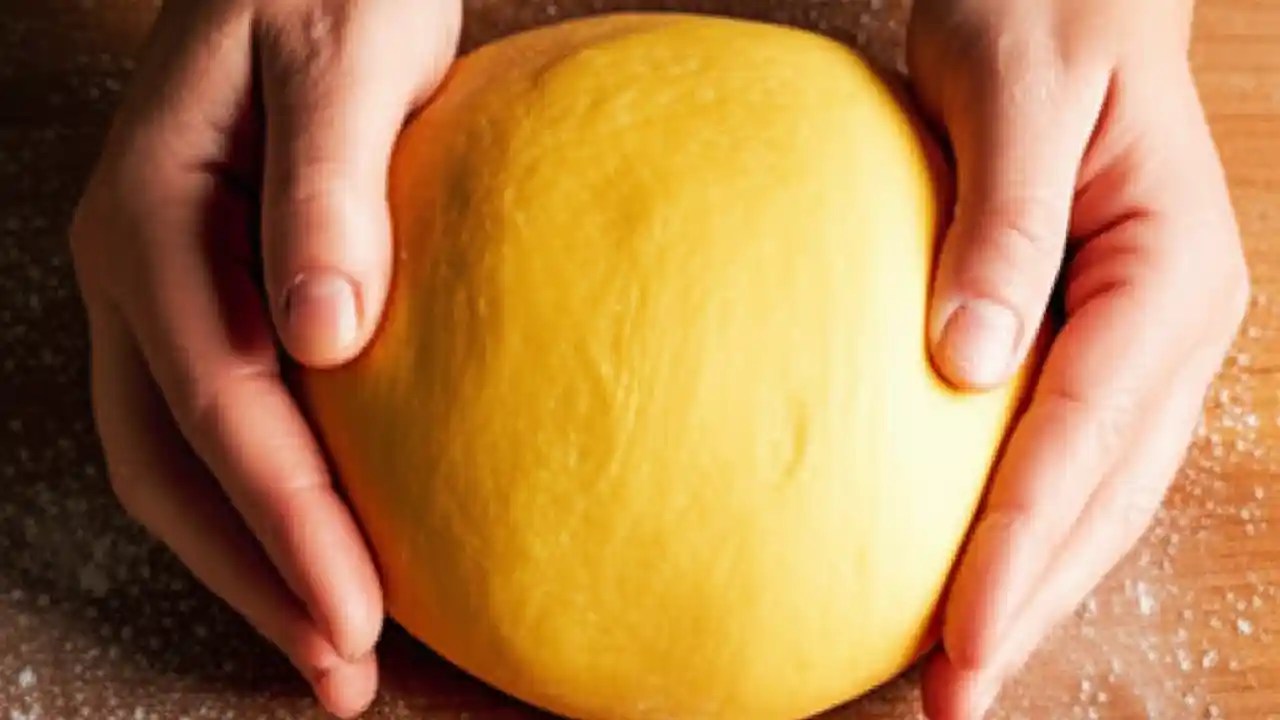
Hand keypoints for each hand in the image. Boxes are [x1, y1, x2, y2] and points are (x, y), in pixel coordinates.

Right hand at [69, 0, 459, 714]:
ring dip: (253, 560)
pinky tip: (329, 544)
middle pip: (175, 462)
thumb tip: (331, 338)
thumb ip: (328, 186)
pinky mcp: (215, 289)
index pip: (222, 402)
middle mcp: (135, 265)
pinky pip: (222, 416)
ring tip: (332, 650)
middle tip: (340, 676)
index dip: (284, 522)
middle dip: (256, 579)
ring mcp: (164, 283)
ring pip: (182, 457)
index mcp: (154, 213)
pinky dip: (268, 498)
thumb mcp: (346, 53)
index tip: (354, 615)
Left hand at [906, 1, 1249, 716]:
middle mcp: (1168, 326)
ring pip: (1088, 495)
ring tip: (952, 673)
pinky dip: (1016, 525)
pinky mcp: (1081, 339)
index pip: (1085, 440)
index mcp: (1169, 276)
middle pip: (1100, 497)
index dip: (1023, 550)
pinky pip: (1056, 454)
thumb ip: (1002, 228)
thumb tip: (963, 367)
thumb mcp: (1017, 93)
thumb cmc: (1041, 12)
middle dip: (1028, 605)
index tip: (962, 643)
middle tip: (949, 701)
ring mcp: (1133, 341)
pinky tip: (965, 572)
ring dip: (1027, 586)